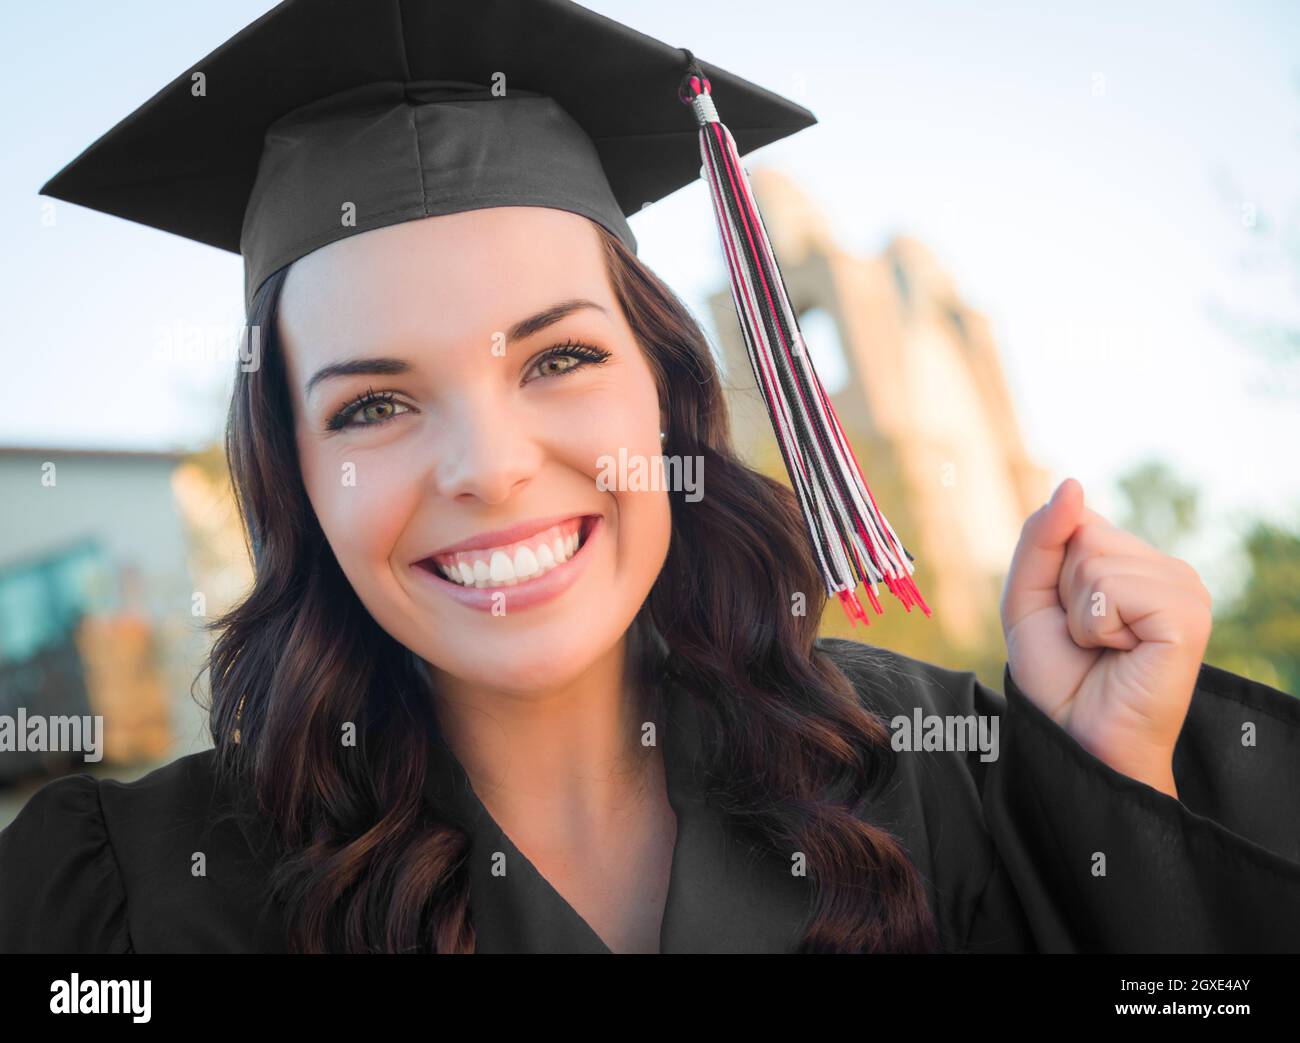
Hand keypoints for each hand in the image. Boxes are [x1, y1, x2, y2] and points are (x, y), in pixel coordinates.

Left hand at [999, 477, 1212, 797]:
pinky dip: (1095, 626)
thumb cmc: (1056, 676)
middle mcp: (1166, 569)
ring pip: (1095, 558)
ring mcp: (1185, 589)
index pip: (1076, 519)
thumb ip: (1041, 536)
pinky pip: (1111, 587)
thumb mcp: (1028, 596)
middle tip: (1084, 639)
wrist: (1075, 738)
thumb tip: (1073, 483)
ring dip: (1078, 613)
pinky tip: (1121, 653)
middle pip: (1084, 533)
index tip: (1066, 617)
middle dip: (1062, 590)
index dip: (1049, 569)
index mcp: (1134, 561)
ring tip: (1102, 649)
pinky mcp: (1189, 615)